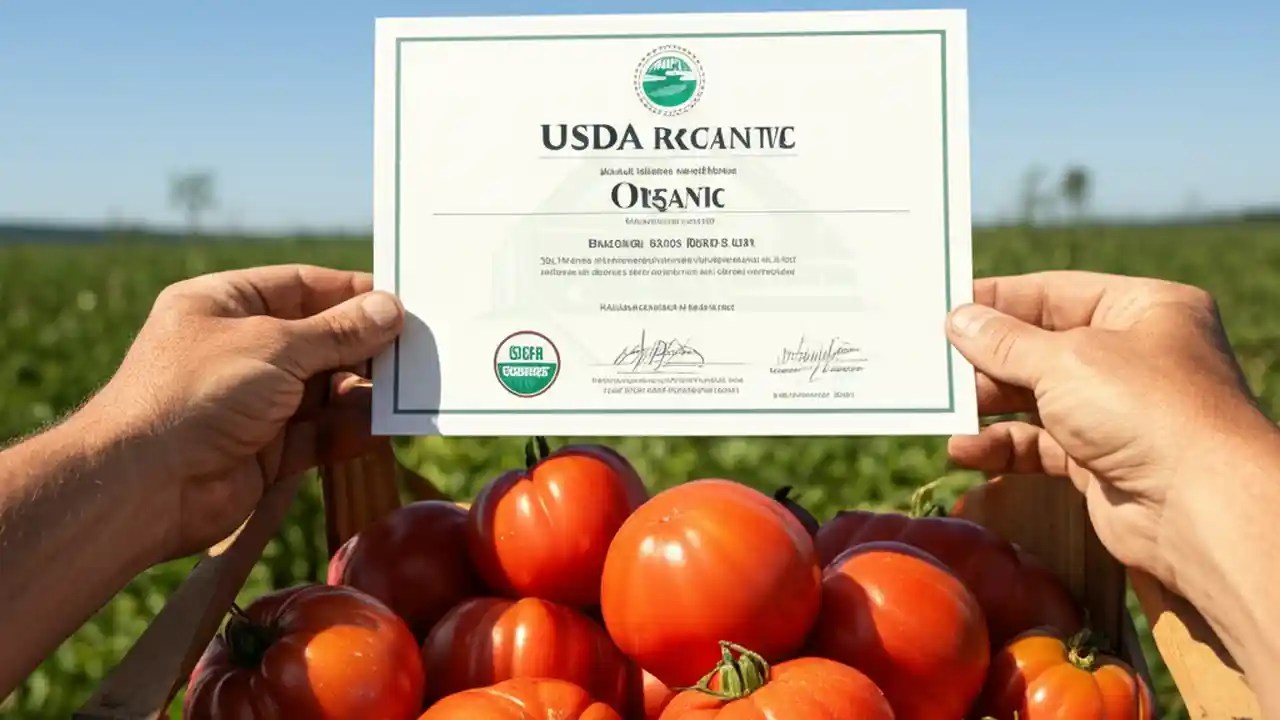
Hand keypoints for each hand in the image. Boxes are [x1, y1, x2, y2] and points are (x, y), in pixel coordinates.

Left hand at [82, 265, 402, 560]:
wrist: (143, 486)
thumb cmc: (197, 394)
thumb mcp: (275, 347)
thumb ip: (338, 332)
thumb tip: (391, 309)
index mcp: (223, 305)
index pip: (300, 287)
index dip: (351, 293)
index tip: (400, 300)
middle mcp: (239, 350)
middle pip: (318, 340)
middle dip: (364, 346)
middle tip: (416, 350)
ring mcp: (252, 403)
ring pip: (324, 390)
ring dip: (362, 391)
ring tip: (406, 391)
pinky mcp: (266, 451)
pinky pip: (320, 434)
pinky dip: (351, 431)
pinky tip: (382, 427)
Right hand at [944, 270, 1273, 595]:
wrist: (1200, 509)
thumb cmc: (1146, 411)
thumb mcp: (1064, 361)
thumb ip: (1004, 342)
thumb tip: (957, 320)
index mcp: (1143, 308)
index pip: (1054, 292)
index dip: (997, 301)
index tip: (944, 307)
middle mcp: (1135, 355)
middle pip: (1041, 346)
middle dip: (986, 358)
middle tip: (933, 363)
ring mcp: (1120, 410)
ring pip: (1036, 397)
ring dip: (987, 404)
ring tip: (944, 408)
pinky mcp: (1102, 459)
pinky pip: (1040, 444)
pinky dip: (1002, 446)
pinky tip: (966, 450)